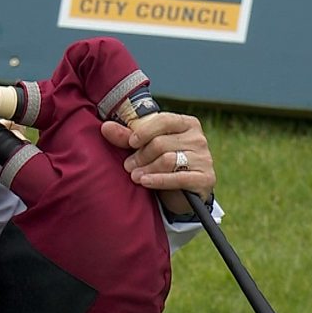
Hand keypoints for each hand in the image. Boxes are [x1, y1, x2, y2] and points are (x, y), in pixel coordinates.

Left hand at [101, 113, 215, 211]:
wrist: (182, 192)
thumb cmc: (161, 162)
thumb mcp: (144, 148)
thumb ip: (126, 137)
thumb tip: (105, 127)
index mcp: (186, 123)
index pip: (163, 120)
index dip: (144, 131)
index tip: (131, 142)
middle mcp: (198, 138)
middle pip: (162, 143)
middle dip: (140, 155)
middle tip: (128, 166)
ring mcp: (204, 158)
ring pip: (168, 160)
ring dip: (147, 169)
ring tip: (134, 176)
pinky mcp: (205, 178)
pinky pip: (178, 177)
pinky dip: (158, 180)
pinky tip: (145, 182)